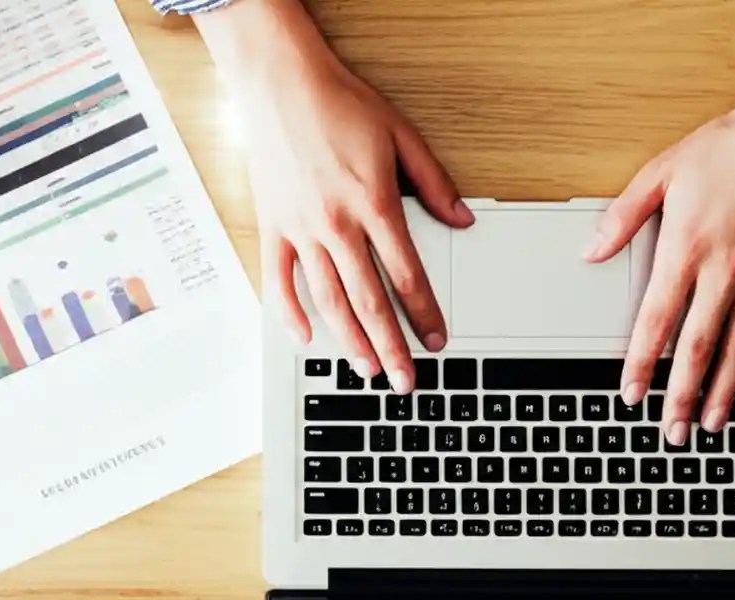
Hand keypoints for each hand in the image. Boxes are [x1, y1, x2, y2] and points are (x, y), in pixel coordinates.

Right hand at [195, 0, 473, 391]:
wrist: (281, 85)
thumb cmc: (339, 105)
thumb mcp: (402, 136)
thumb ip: (434, 184)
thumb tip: (462, 219)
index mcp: (374, 205)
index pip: (406, 275)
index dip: (424, 313)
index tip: (437, 339)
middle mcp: (337, 225)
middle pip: (369, 300)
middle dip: (392, 345)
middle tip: (406, 380)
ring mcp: (301, 230)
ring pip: (328, 300)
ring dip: (350, 340)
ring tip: (367, 370)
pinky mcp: (272, 228)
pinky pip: (278, 281)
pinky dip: (288, 313)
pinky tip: (304, 338)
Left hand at [588, 35, 734, 442]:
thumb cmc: (726, 149)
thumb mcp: (660, 174)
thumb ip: (622, 218)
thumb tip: (589, 251)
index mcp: (686, 250)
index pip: (656, 322)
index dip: (642, 364)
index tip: (632, 394)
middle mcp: (725, 271)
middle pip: (698, 348)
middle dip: (680, 395)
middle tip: (669, 431)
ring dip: (722, 391)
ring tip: (709, 425)